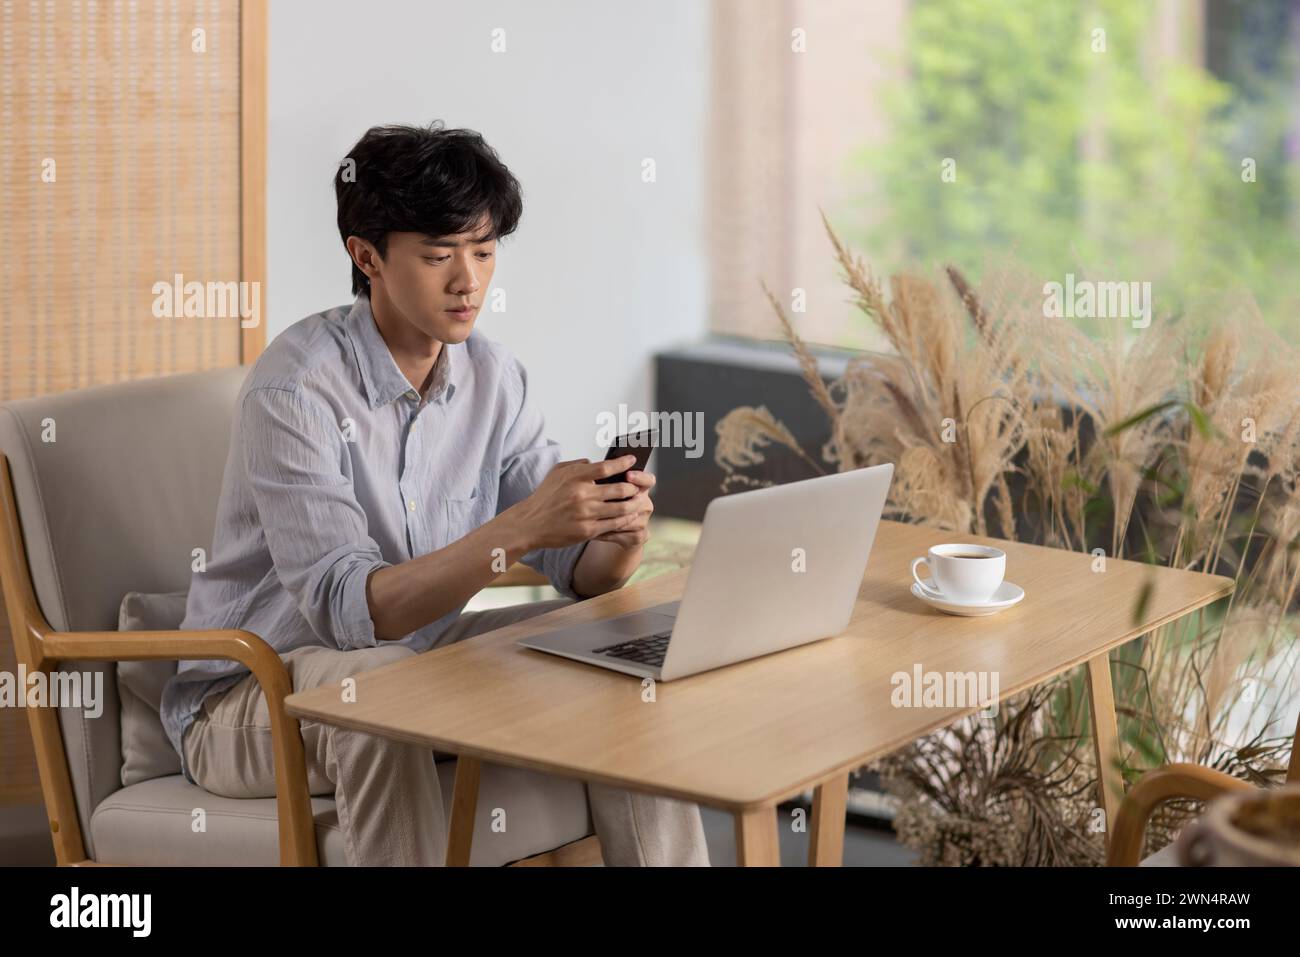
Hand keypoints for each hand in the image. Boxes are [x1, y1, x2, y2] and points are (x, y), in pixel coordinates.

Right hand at [506, 456, 644, 550]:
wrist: (529, 524)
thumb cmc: (545, 496)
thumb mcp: (557, 472)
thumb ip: (578, 464)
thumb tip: (598, 462)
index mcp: (575, 477)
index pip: (606, 467)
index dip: (623, 463)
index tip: (633, 459)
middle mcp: (582, 495)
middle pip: (620, 489)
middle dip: (634, 487)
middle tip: (638, 486)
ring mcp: (586, 514)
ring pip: (621, 508)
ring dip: (634, 504)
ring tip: (639, 501)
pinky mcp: (587, 531)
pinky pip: (614, 524)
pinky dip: (625, 519)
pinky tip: (630, 515)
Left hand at [592, 467, 653, 549]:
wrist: (608, 528)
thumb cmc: (604, 503)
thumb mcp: (603, 488)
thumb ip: (602, 479)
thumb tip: (590, 467)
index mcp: (639, 488)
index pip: (648, 479)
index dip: (640, 477)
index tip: (628, 475)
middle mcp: (645, 503)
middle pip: (639, 500)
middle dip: (622, 500)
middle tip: (603, 499)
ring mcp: (643, 520)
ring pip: (629, 519)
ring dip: (610, 519)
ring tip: (591, 517)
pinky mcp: (640, 536)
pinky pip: (624, 535)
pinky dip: (608, 533)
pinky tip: (595, 532)